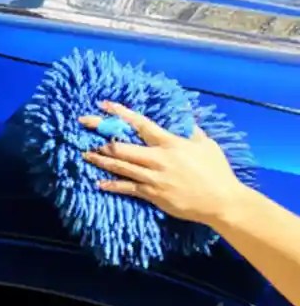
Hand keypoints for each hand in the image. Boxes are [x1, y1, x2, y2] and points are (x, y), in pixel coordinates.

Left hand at [79, 101, 248, 227]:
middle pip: (122, 146)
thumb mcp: (206, 144)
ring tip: (85, 154)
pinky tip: (99, 183)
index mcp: (171, 143)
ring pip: (120, 166)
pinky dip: (112, 185)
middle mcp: (158, 158)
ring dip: (101, 160)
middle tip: (83, 126)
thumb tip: (184, 111)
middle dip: (101, 136)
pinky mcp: (153, 194)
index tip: (104, 105)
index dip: (121, 113)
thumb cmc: (216, 171)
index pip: (141, 124)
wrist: (222, 201)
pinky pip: (127, 188)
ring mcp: (153, 177)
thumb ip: (191, 129)